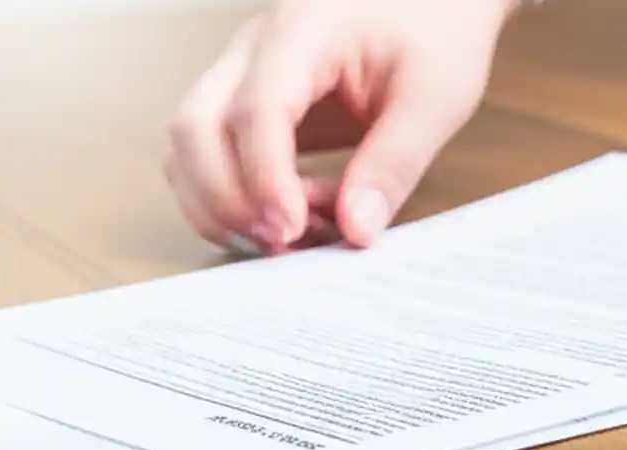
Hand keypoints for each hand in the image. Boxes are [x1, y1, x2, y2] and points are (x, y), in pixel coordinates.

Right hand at [165, 0, 519, 254]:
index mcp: (302, 33)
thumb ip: (395, 163)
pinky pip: (213, 157)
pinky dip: (238, 198)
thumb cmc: (437, 29)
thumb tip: (356, 230)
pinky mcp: (250, 105)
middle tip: (289, 243)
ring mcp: (242, 75)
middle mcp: (254, 50)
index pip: (256, 110)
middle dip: (228, 200)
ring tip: (301, 236)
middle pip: (195, 129)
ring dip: (226, 206)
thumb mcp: (436, 97)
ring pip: (188, 148)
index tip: (292, 230)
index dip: (265, 179)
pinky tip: (301, 214)